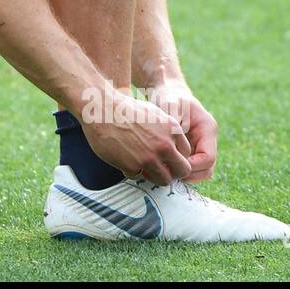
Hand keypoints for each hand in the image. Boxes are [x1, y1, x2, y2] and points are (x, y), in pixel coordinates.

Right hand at [79, 87, 193, 186]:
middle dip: (172, 171)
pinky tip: (125, 159)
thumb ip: (169, 132)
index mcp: (172, 130)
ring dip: (155, 175)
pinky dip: (132, 171)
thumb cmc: (125, 109)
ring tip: (143, 166)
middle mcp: (165, 146)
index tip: (167, 158)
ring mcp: (149, 158)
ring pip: (164, 180)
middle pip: (182, 171)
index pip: (187, 154)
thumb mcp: (155, 114)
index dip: (177, 158)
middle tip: (161, 168)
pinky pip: (139, 177)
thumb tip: (174, 149)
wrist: (102, 109)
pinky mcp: (132, 166)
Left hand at [146, 81, 217, 182]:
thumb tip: (173, 148)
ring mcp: (200, 146)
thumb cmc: (169, 98)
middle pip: (207, 169)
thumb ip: (173, 125)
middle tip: (169, 174)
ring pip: (200, 171)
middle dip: (190, 175)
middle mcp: (207, 140)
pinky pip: (189, 167)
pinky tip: (163, 168)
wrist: (167, 93)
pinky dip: (179, 171)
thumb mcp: (170, 107)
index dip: (193, 166)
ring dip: (185, 175)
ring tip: (165, 172)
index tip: (174, 166)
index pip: (208, 158)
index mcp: (207, 130)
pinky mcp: (191, 150)